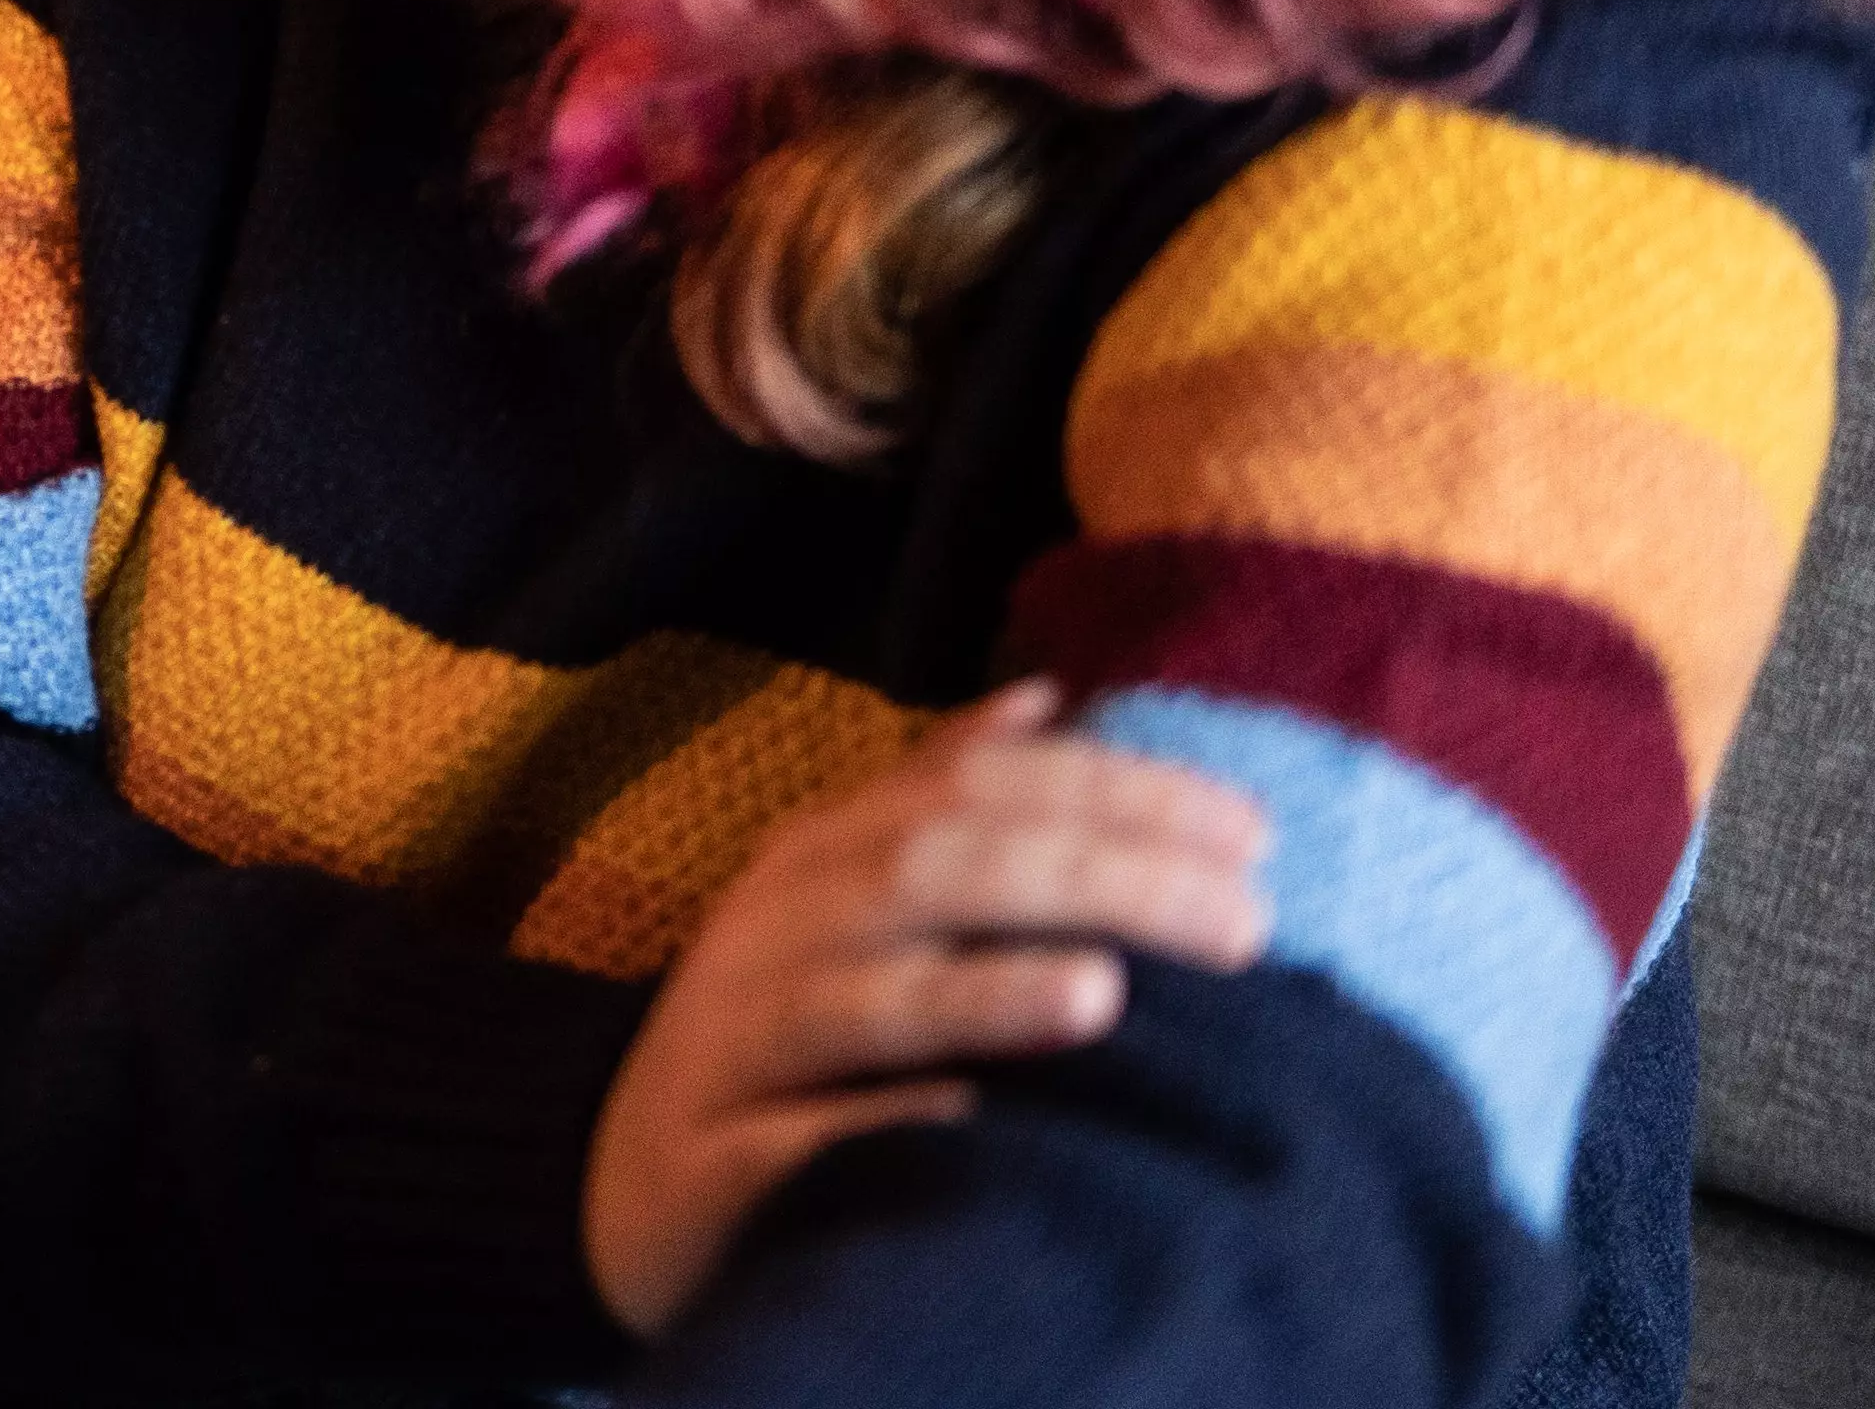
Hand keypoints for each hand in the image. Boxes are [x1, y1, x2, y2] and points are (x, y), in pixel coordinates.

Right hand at [581, 681, 1271, 1335]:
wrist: (623, 1180)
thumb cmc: (784, 1030)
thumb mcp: (846, 898)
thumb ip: (940, 796)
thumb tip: (1050, 695)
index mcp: (817, 855)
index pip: (971, 787)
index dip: (1111, 792)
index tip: (1250, 830)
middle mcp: (771, 932)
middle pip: (928, 872)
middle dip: (1092, 878)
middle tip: (1242, 919)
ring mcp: (732, 1046)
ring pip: (853, 1001)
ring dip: (979, 992)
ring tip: (1104, 994)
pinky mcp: (706, 1167)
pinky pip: (794, 1144)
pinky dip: (883, 1131)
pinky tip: (980, 1130)